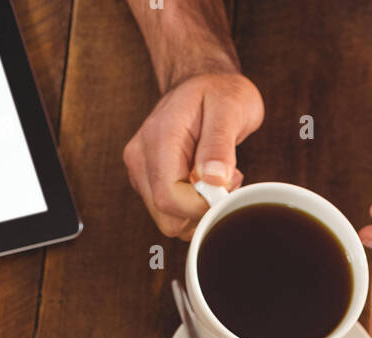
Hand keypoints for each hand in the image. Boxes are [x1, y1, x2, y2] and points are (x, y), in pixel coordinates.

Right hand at [123, 72, 263, 238]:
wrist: (202, 82)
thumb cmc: (219, 92)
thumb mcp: (230, 107)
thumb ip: (220, 144)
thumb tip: (214, 179)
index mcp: (158, 139)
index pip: (170, 198)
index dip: (202, 205)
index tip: (226, 187)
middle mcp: (140, 159)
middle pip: (167, 218)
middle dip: (202, 211)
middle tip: (225, 180)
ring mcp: (141, 172)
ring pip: (169, 222)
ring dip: (199, 211)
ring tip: (215, 177)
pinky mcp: (148, 183)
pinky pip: (172, 215)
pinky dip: (193, 209)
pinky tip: (204, 183)